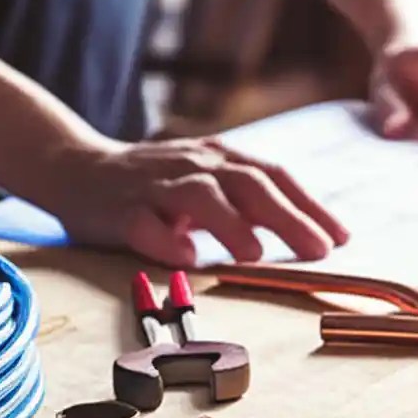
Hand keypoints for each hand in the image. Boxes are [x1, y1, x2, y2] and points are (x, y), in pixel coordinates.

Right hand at [46, 138, 348, 267]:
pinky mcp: (118, 209)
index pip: (273, 176)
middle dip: (286, 216)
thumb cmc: (158, 185)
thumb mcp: (210, 184)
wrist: (75, 167)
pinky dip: (165, 239)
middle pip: (246, 183)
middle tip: (318, 250)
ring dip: (229, 223)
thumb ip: (251, 204)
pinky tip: (185, 258)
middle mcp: (192, 165)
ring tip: (255, 253)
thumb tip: (310, 234)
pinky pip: (142, 222)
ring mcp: (154, 186)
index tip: (341, 238)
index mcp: (219, 159)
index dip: (309, 205)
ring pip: (197, 196)